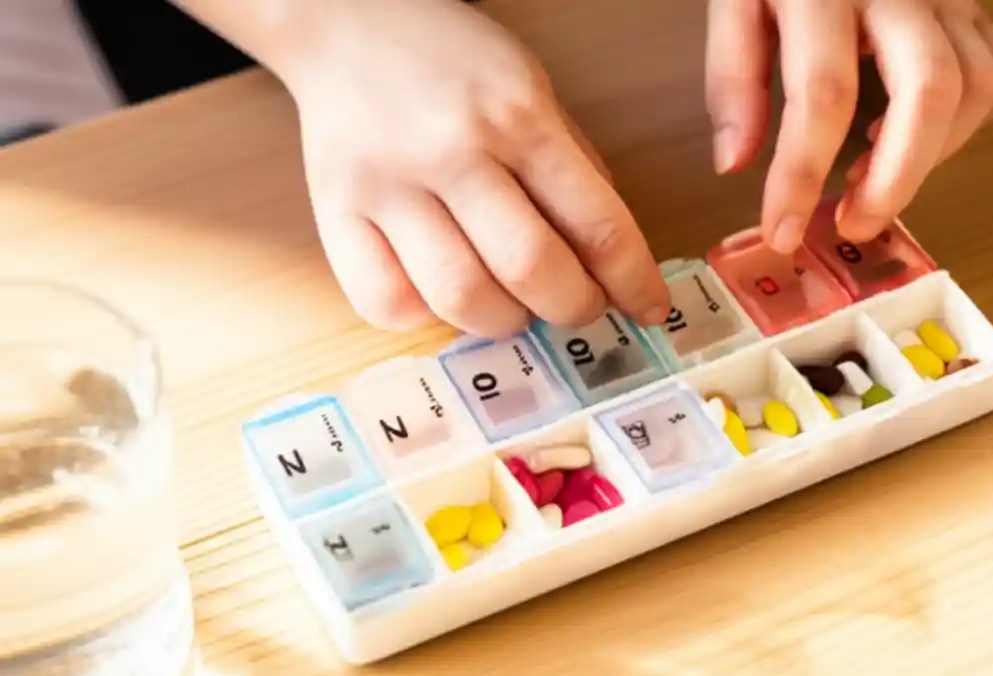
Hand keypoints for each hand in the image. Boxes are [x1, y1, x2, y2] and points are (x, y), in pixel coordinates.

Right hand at [278, 0, 669, 334]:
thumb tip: (610, 258)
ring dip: (504, 321)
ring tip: (513, 305)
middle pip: (530, 269)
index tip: (650, 310)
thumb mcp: (533, 90)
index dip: (632, 282)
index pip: (596, 224)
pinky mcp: (335, 212)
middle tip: (577, 306)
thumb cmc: (451, 62)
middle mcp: (452, 152)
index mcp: (518, 117)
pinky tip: (439, 294)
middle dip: (571, 308)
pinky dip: (423, 316)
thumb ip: (573, 167)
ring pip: (459, 297)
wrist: (345, 24)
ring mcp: (388, 186)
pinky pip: (384, 301)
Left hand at [705, 0, 992, 247]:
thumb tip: (735, 163)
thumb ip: (732, 76)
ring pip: (975, 86)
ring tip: (871, 182)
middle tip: (853, 225)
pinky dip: (966, 125)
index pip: (824, 93)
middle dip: (894, 179)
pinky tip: (912, 139)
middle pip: (929, 91)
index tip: (782, 231)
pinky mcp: (976, 4)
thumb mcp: (736, 2)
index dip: (803, 175)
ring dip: (930, 155)